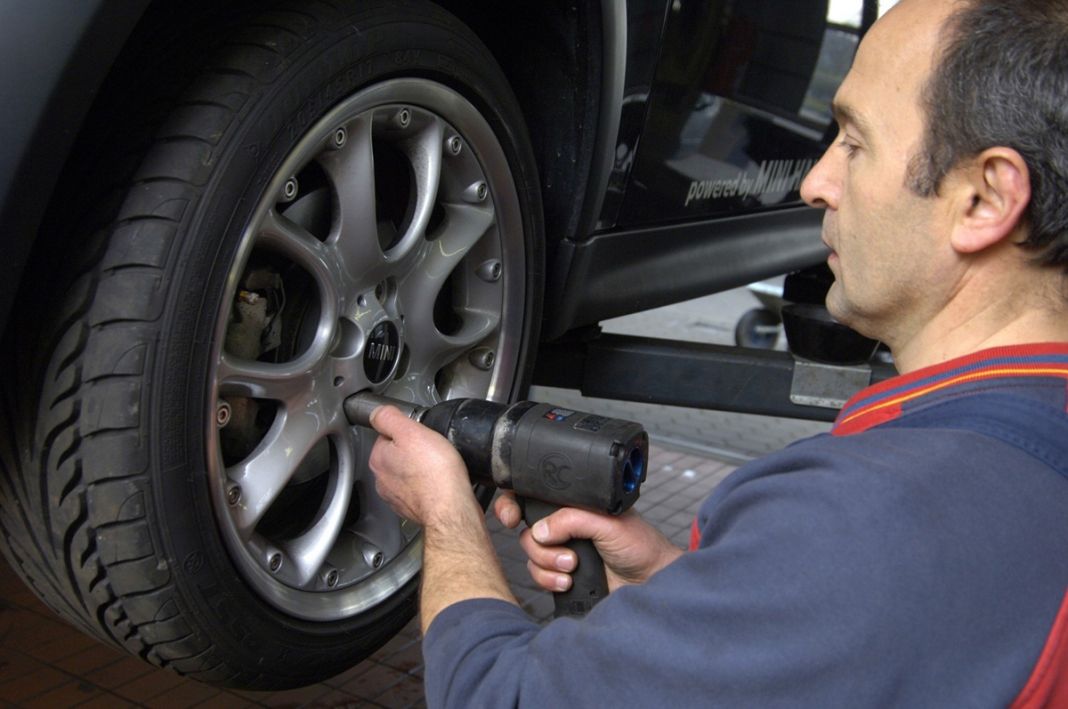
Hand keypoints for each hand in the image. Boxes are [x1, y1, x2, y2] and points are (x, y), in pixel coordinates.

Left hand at [367, 405, 478, 526]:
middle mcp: (383, 480)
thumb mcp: (412, 431)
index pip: (387, 436)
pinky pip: (419, 491)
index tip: (418, 434)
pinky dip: (427, 486)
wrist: (450, 509)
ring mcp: (397, 497)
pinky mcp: (412, 509)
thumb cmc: (435, 473)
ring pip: (407, 474)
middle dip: (412, 451)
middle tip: (431, 450)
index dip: (405, 431)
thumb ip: (389, 418)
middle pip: (397, 455)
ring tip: (437, 466)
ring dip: (420, 469)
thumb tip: (378, 412)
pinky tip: (438, 483)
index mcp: (379, 458)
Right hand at [494, 492, 683, 592]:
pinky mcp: (562, 575)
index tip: (511, 518)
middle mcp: (565, 526)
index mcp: (574, 505)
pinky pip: (538, 576)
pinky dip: (549, 580)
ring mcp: (562, 551)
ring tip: (574, 567)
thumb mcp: (608, 523)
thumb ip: (572, 519)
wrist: (650, 582)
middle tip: (562, 550)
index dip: (514, 504)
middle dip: (539, 545)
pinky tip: (570, 581)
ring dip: (548, 564)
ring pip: (531, 555)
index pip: (534, 496)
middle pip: (527, 530)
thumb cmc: (640, 545)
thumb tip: (540, 530)